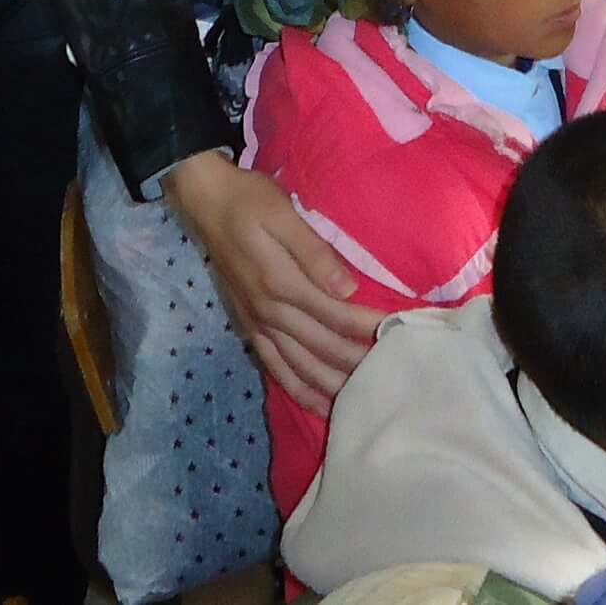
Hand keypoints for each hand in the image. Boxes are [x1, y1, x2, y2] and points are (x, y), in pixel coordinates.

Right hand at [163, 152, 380, 413]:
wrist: (205, 202)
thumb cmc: (250, 200)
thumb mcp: (283, 214)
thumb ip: (314, 253)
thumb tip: (347, 289)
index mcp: (280, 283)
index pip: (336, 314)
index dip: (368, 327)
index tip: (400, 336)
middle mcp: (269, 311)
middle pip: (322, 347)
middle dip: (358, 363)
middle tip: (394, 376)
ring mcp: (257, 323)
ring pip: (300, 367)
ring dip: (332, 386)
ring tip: (364, 401)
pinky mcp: (249, 327)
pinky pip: (275, 368)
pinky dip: (298, 389)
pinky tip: (318, 404)